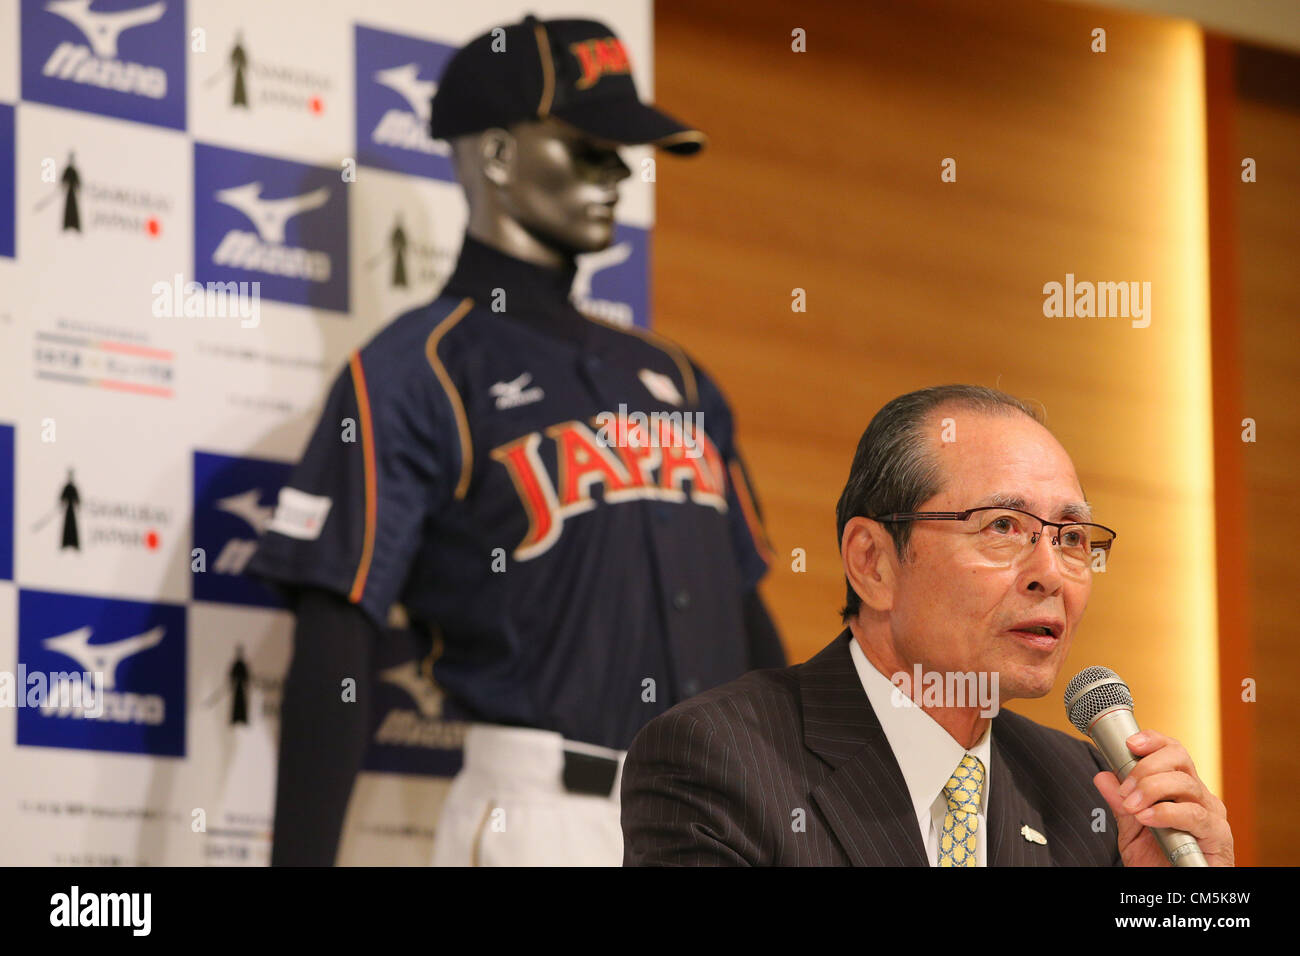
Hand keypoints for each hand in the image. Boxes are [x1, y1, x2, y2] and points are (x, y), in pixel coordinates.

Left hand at [1092, 730, 1233, 866]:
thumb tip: (1103, 776)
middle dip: (1146, 768)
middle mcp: (1199, 796)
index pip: (1172, 751)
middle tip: (1125, 789)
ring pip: (1185, 783)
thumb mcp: (1131, 830)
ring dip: (1151, 790)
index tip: (1130, 743)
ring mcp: (1211, 814)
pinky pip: (1194, 815)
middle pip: (1179, 758)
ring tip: (1132, 807)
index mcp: (1180, 789)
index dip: (1153, 741)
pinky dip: (1166, 813)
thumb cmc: (1158, 862)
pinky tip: (1147, 818)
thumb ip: (1120, 804)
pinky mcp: (1218, 835)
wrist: (1173, 890)